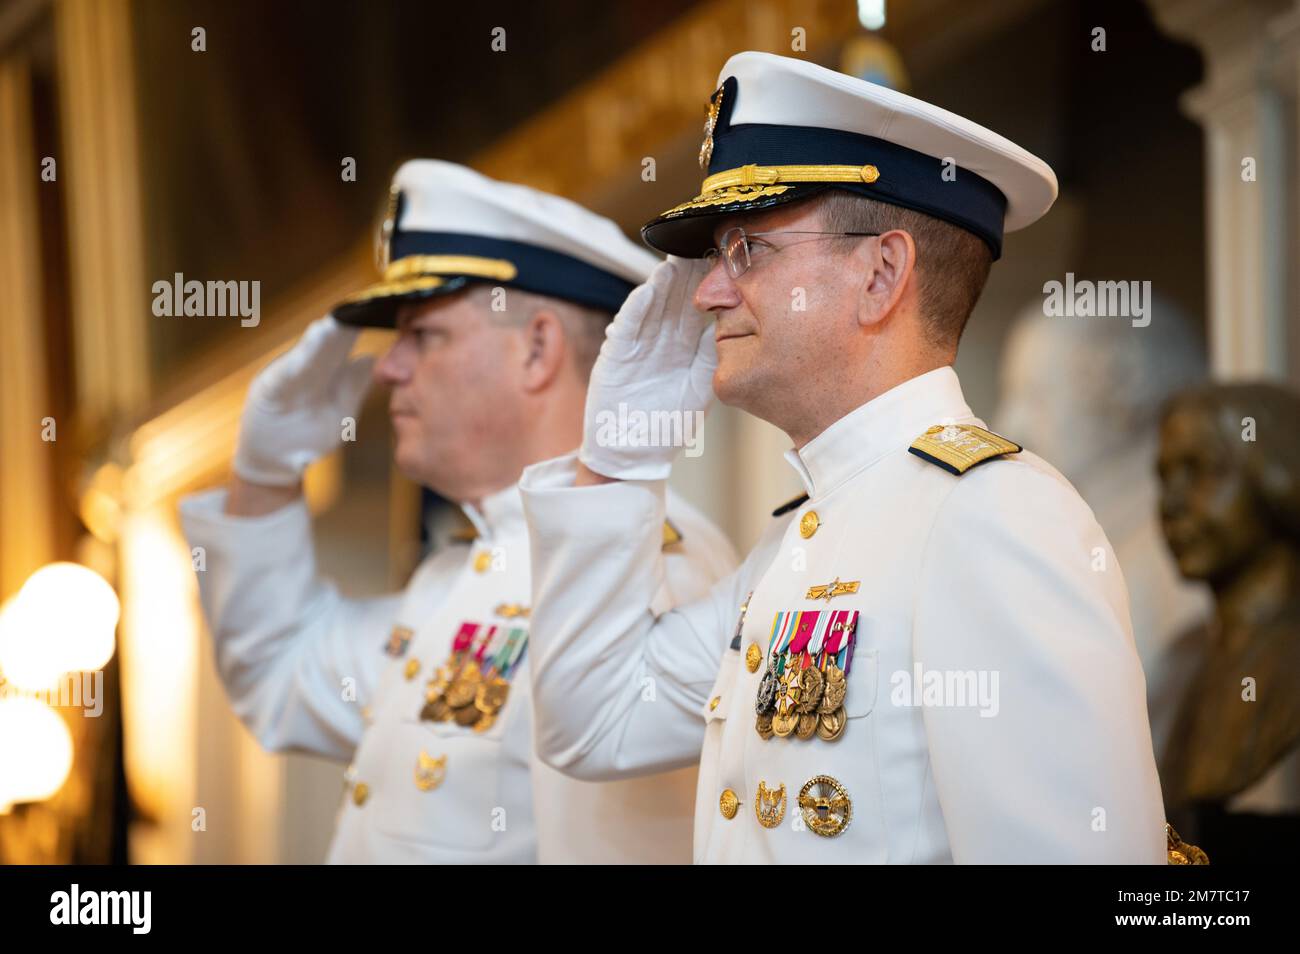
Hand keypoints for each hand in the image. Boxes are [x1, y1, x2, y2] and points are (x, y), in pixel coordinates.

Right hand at [232, 315, 374, 485]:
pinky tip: (302, 359)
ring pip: (305, 359)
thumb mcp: (340, 411)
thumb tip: (371, 358)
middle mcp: (306, 372)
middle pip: (327, 347)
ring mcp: (287, 381)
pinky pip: (283, 379)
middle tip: (357, 307)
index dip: (357, 330)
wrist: (275, 461)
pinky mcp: (268, 393)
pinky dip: (294, 366)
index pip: (343, 347)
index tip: (376, 311)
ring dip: (317, 343)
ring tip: (330, 325)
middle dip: (341, 328)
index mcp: (325, 374)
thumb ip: (354, 386)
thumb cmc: (310, 434)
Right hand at [578, 256, 715, 480]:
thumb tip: (743, 326)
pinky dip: (638, 309)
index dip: (714, 281)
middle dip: (691, 269)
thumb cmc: (668, 421)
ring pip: (653, 304)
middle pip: (677, 294)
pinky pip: (628, 327)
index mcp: (684, 342)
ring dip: (665, 281)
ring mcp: (638, 343)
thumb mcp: (702, 385)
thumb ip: (716, 356)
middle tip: (707, 241)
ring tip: (678, 258)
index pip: (701, 304)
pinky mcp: (617, 355)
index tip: (731, 259)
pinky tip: (649, 290)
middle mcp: (662, 336)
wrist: (634, 451)